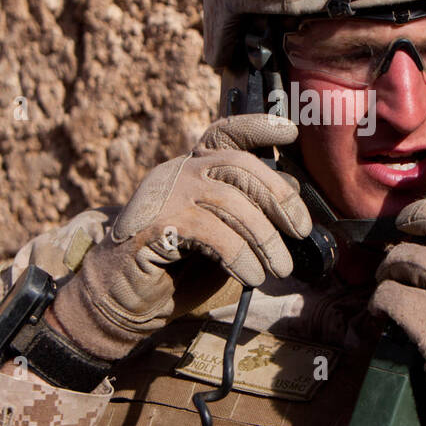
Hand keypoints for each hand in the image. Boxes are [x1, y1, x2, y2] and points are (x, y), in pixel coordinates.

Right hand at [48, 114, 311, 360]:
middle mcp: (179, 171)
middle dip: (278, 197)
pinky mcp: (156, 220)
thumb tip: (293, 195)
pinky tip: (252, 276)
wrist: (124, 298)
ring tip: (281, 268)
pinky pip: (211, 232)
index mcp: (194, 169)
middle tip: (301, 231)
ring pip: (230, 201)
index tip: (290, 133)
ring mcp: (165, 192)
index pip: (225, 134)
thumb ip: (250, 215)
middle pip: (239, 166)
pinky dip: (239, 256)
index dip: (258, 127)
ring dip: (264, 238)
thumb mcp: (225, 238)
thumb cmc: (179, 270)